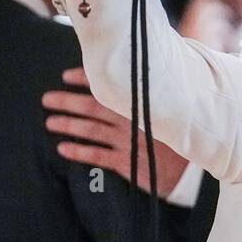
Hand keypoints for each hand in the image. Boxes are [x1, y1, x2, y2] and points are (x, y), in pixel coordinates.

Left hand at [42, 67, 189, 199]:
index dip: (85, 79)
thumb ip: (156, 91)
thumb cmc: (184, 134)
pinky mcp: (128, 162)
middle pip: (93, 106)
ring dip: (68, 124)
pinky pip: (97, 155)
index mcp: (142, 103)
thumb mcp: (175, 107)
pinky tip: (63, 149)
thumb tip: (141, 71)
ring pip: (91, 130)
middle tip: (47, 99)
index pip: (109, 85)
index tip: (66, 77)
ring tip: (51, 122)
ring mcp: (129, 142)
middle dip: (68, 101)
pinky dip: (78, 151)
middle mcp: (133, 119)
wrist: (194, 169)